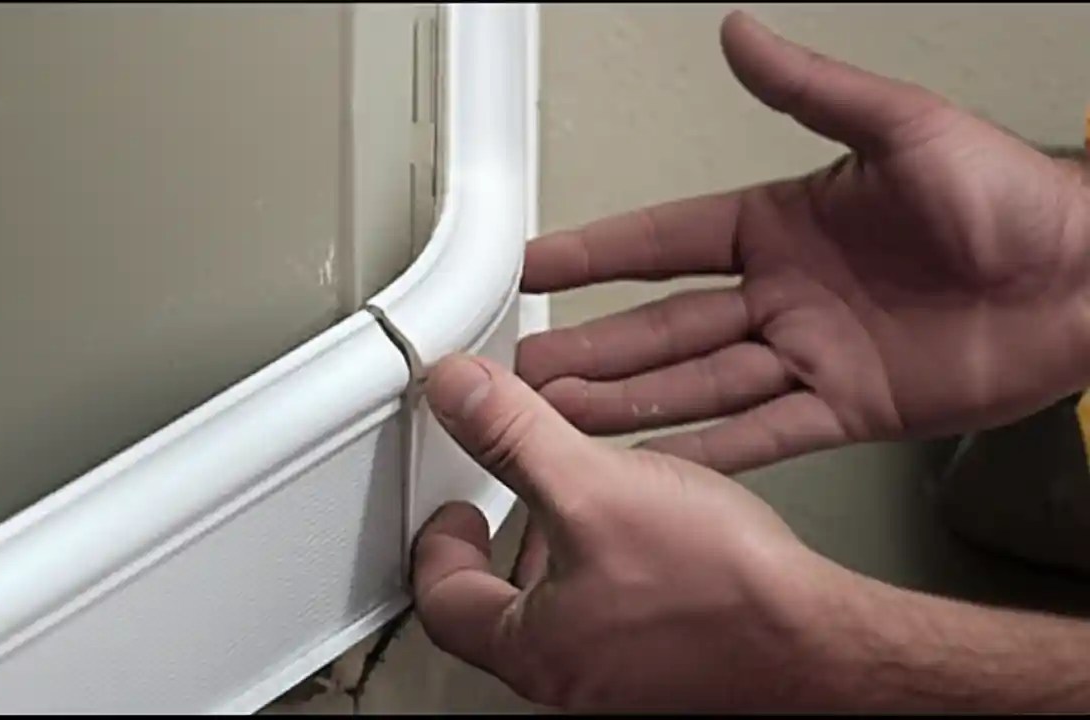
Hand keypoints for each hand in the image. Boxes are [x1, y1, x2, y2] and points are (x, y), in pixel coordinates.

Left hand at [412, 355, 1089, 712]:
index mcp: (532, 647)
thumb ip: (514, 436)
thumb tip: (456, 394)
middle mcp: (572, 672)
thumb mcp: (596, 487)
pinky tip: (652, 524)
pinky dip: (614, 560)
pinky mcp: (671, 661)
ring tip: (584, 497)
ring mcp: (623, 675)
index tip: (453, 504)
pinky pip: (618, 608)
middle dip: (502, 540)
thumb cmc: (726, 592)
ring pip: (561, 606)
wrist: (824, 643)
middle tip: (506, 496)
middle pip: (499, 605)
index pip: (442, 601)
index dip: (438, 542)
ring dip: (562, 545)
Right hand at [518, 11, 1089, 473]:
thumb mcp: (901, 126)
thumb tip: (741, 36)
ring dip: (630, 400)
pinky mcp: (848, 408)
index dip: (593, 253)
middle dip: (593, 347)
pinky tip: (657, 460)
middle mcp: (785, 294)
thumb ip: (809, 91)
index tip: (535, 264)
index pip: (662, 241)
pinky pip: (762, 432)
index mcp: (783, 224)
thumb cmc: (1014, 197)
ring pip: (698, 384)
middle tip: (531, 366)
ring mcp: (810, 355)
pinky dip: (709, 449)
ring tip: (566, 415)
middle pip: (664, 325)